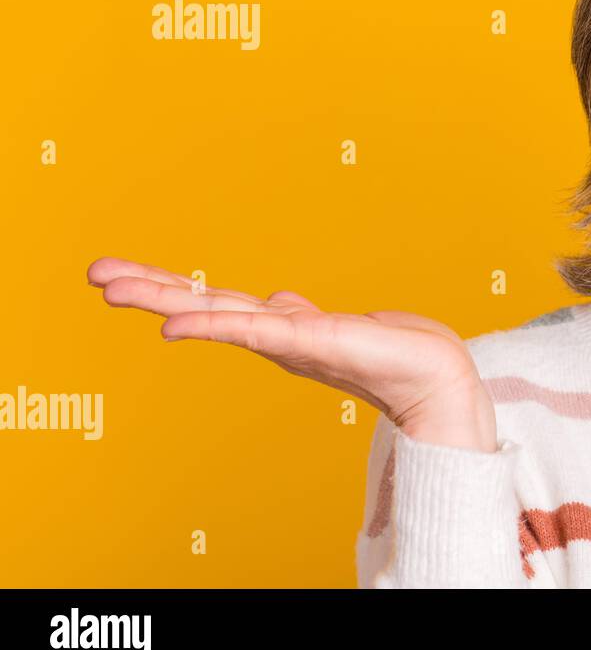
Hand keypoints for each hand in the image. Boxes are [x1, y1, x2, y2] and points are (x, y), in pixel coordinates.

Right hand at [86, 256, 498, 452]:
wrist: (436, 376)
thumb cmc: (394, 351)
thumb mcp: (337, 324)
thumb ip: (300, 317)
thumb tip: (277, 299)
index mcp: (282, 327)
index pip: (218, 302)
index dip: (172, 288)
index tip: (124, 277)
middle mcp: (276, 334)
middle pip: (203, 304)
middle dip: (149, 288)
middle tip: (95, 273)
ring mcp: (287, 340)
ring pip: (215, 312)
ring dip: (163, 298)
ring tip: (112, 286)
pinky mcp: (307, 342)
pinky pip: (249, 330)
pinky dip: (211, 325)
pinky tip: (173, 324)